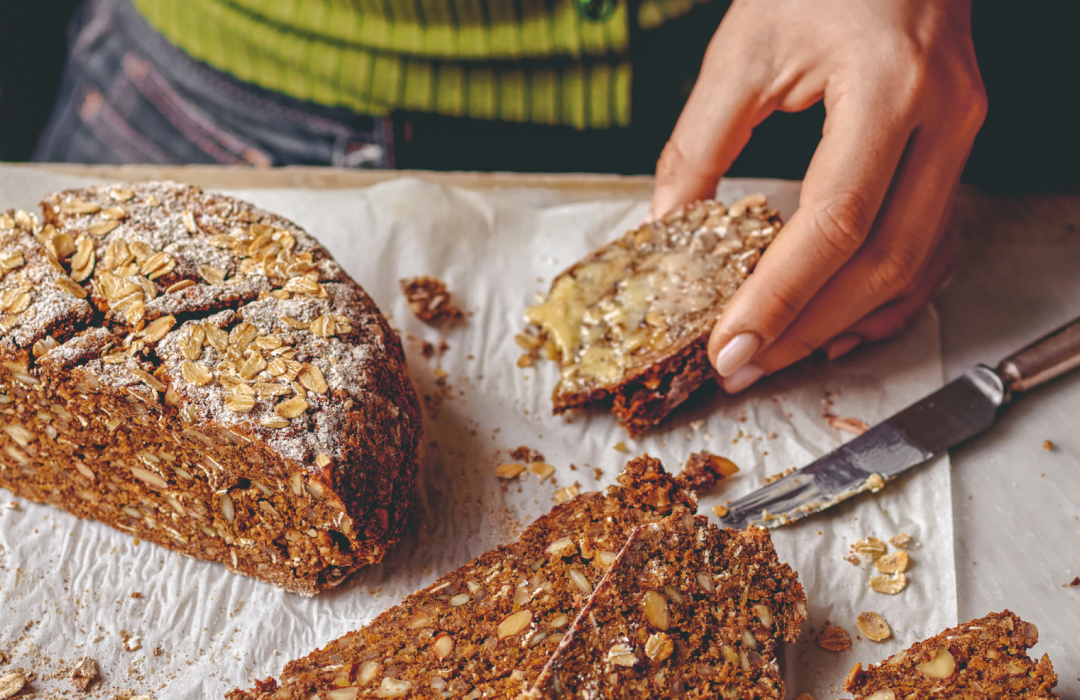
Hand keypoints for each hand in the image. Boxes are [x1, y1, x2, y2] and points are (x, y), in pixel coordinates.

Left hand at [651, 0, 984, 392]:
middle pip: (883, 260)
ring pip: (914, 265)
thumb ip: (701, 142)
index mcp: (890, 86)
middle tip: (745, 364)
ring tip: (781, 352)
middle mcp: (943, 119)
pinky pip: (934, 246)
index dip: (780, 296)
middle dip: (808, 327)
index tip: (731, 345)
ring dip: (844, 322)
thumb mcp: (744, 47)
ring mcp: (962, 139)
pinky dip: (888, 296)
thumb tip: (668, 224)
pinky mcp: (956, 152)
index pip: (834, 221)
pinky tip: (841, 322)